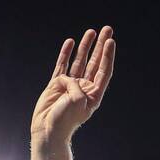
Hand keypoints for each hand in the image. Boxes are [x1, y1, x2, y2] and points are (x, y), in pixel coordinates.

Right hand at [31, 26, 115, 146]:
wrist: (48, 130)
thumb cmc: (65, 119)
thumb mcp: (77, 101)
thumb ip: (75, 85)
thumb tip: (65, 78)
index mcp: (94, 95)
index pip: (104, 71)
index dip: (108, 55)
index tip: (110, 41)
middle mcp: (84, 88)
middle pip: (95, 62)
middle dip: (101, 45)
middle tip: (108, 29)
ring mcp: (70, 85)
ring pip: (80, 61)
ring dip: (85, 46)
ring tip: (91, 31)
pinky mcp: (56, 84)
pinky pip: (62, 65)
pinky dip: (66, 54)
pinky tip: (70, 42)